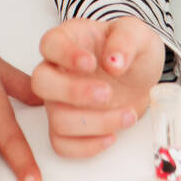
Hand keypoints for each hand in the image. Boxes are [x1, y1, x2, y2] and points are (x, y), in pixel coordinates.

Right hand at [32, 16, 165, 157]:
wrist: (139, 78)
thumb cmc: (131, 53)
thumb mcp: (138, 34)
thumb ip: (126, 40)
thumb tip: (113, 62)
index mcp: (68, 39)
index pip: (50, 44)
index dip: (65, 55)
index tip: (91, 63)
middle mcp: (57, 70)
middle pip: (41, 83)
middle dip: (73, 92)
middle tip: (107, 93)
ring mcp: (58, 100)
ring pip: (57, 118)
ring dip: (96, 122)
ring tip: (128, 114)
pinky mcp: (67, 127)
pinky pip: (62, 144)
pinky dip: (87, 146)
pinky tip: (112, 135)